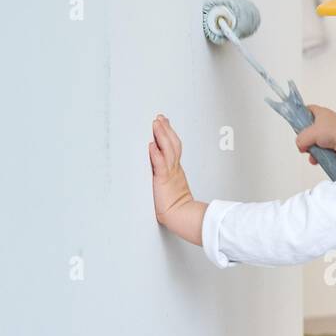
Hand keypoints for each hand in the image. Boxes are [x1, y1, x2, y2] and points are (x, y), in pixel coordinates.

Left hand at [149, 115, 205, 243]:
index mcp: (176, 170)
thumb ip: (168, 175)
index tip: (164, 122)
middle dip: (166, 129)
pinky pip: (160, 165)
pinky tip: (153, 145)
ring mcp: (170, 174)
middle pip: (172, 144)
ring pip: (168, 150)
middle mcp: (174, 169)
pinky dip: (156, 154)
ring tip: (157, 124)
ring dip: (162, 136)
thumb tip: (162, 167)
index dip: (169, 134)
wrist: (182, 218)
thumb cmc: (177, 207)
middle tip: (160, 118)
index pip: (173, 147)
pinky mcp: (164, 181)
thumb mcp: (173, 186)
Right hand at [295, 106, 335, 163]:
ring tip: (311, 155)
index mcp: (320, 112)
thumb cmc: (333, 131)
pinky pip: (323, 148)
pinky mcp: (335, 142)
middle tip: (303, 144)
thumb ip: (300, 139)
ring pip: (316, 140)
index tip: (296, 124)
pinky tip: (317, 159)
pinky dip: (320, 154)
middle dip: (306, 139)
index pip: (307, 110)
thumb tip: (300, 145)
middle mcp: (326, 121)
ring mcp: (331, 132)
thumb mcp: (309, 134)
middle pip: (310, 128)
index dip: (301, 116)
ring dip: (312, 149)